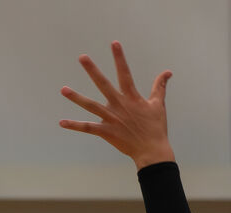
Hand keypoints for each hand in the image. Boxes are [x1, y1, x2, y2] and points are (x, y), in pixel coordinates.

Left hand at [58, 41, 175, 167]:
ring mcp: (111, 118)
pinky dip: (75, 125)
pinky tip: (62, 122)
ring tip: (63, 89)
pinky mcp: (106, 132)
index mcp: (131, 97)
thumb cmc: (156, 128)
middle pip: (103, 84)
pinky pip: (88, 128)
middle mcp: (119, 105)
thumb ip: (159, 87)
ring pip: (91, 105)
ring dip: (76, 98)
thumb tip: (167, 72)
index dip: (119, 58)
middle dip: (93, 70)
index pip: (125, 73)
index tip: (114, 43)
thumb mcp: (158, 105)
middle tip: (82, 57)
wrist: (152, 152)